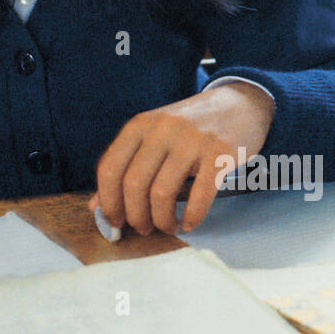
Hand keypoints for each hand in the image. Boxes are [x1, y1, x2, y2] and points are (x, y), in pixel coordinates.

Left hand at [90, 83, 274, 237]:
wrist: (238, 104)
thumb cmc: (189, 129)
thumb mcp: (153, 139)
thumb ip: (125, 169)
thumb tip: (96, 208)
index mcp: (139, 125)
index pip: (109, 168)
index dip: (108, 202)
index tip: (115, 221)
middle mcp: (162, 129)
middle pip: (134, 184)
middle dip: (135, 216)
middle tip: (144, 229)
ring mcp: (191, 139)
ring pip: (162, 193)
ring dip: (161, 220)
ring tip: (167, 226)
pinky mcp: (219, 152)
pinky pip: (199, 195)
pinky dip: (192, 216)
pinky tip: (189, 222)